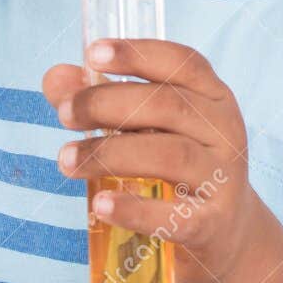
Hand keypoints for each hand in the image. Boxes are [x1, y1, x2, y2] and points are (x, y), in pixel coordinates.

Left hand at [43, 40, 282, 282]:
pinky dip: (133, 209)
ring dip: (110, 153)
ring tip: (66, 159)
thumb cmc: (178, 165)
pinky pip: (173, 216)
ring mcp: (222, 177)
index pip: (182, 63)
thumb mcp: (150, 127)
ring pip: (169, 155)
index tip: (92, 53)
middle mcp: (224, 131)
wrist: (226, 229)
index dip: (138, 54)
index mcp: (213, 96)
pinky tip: (99, 204)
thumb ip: (102, 100)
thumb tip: (56, 79)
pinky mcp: (212, 222)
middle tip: (65, 115)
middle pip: (168, 105)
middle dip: (108, 104)